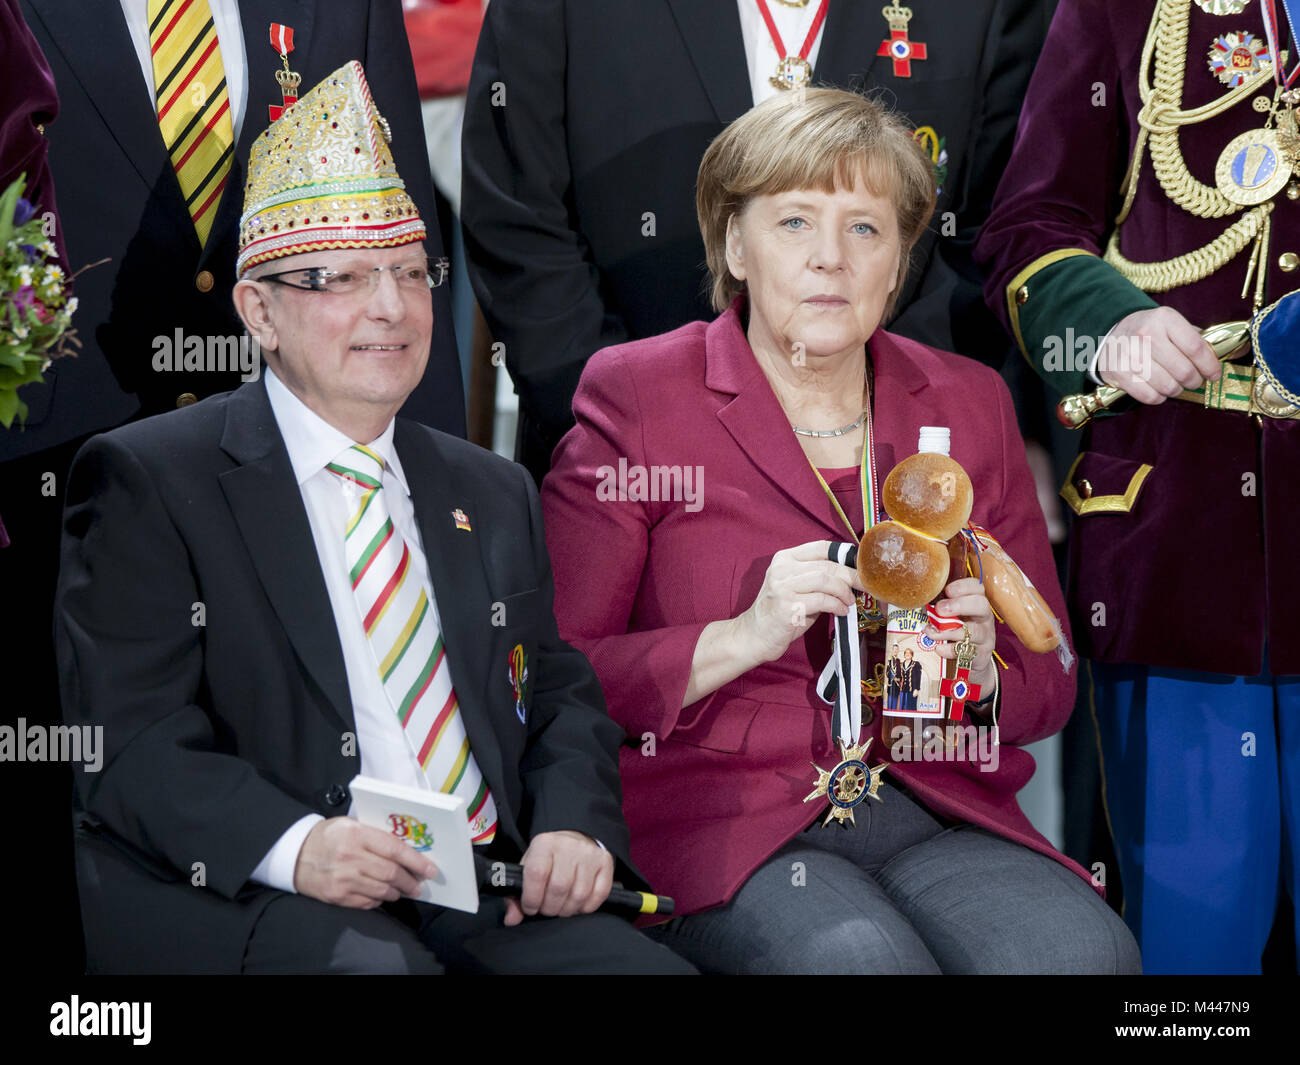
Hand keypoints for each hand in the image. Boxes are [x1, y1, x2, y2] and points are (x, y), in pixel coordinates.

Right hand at [293, 817, 436, 908]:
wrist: (294, 855)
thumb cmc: (327, 836)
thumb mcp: (350, 825)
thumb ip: (376, 834)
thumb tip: (407, 848)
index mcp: (357, 835)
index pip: (395, 849)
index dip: (417, 861)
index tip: (430, 869)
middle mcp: (351, 857)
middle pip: (392, 873)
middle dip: (411, 881)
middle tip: (419, 884)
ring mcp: (343, 879)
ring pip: (383, 890)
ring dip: (398, 892)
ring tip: (403, 890)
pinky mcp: (337, 896)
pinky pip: (368, 902)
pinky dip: (379, 900)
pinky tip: (382, 895)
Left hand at [503, 830, 613, 926]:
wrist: (574, 840)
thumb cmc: (548, 859)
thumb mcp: (528, 868)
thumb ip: (516, 895)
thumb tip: (511, 919)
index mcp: (544, 843)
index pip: (537, 873)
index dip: (532, 898)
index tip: (530, 907)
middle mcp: (568, 845)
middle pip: (559, 887)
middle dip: (550, 907)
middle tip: (547, 909)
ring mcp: (589, 854)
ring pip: (579, 894)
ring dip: (567, 910)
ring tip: (561, 907)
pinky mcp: (605, 862)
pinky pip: (598, 895)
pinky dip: (586, 907)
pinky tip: (577, 904)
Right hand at [737, 540, 864, 663]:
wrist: (754, 635)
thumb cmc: (781, 611)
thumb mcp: (797, 587)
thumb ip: (818, 577)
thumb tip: (852, 575)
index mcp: (785, 558)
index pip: (822, 547)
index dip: (845, 556)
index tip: (861, 567)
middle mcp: (782, 569)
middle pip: (827, 565)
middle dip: (851, 576)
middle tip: (865, 586)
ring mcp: (783, 587)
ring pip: (826, 580)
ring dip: (844, 592)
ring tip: (849, 602)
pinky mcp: (787, 606)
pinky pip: (822, 601)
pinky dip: (837, 606)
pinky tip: (841, 611)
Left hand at [922, 578, 996, 691]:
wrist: (971, 660)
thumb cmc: (956, 631)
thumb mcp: (950, 616)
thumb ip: (937, 606)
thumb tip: (909, 598)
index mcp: (976, 602)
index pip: (977, 587)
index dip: (963, 586)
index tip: (947, 590)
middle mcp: (984, 618)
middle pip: (981, 605)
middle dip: (959, 605)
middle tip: (939, 609)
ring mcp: (985, 637)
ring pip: (974, 631)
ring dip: (949, 631)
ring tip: (931, 632)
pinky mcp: (981, 655)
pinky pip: (968, 652)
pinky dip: (950, 650)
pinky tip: (938, 649)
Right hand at [1097, 307, 1220, 404]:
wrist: (1110, 334)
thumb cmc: (1148, 331)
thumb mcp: (1169, 324)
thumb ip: (1193, 337)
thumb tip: (1217, 357)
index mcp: (1164, 319)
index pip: (1196, 348)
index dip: (1209, 366)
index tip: (1214, 374)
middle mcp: (1146, 335)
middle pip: (1184, 371)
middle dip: (1194, 381)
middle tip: (1194, 381)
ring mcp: (1130, 355)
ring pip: (1168, 386)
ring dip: (1177, 389)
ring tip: (1175, 384)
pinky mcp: (1119, 373)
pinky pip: (1150, 396)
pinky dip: (1159, 397)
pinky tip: (1158, 389)